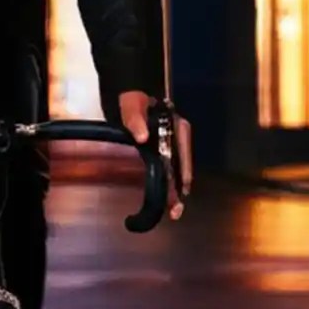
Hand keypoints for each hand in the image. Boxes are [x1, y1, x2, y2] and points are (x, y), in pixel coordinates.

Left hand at [119, 91, 193, 219]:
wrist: (125, 97)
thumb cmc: (132, 100)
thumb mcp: (132, 106)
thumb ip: (135, 119)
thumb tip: (141, 137)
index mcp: (178, 128)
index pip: (182, 156)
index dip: (181, 176)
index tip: (180, 193)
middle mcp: (178, 139)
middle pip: (181, 167)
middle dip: (179, 189)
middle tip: (175, 211)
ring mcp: (171, 145)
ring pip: (176, 170)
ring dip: (174, 190)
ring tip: (172, 210)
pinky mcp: (162, 151)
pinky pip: (168, 169)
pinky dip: (167, 183)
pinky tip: (165, 197)